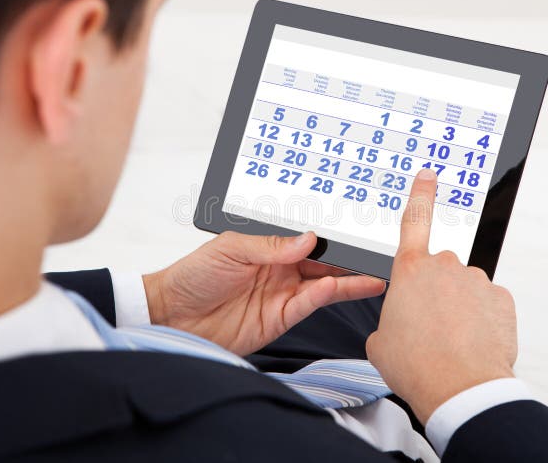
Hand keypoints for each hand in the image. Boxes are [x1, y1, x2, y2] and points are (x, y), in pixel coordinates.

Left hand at [143, 231, 385, 355]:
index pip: (307, 239)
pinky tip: (342, 286)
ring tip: (375, 274)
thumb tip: (309, 238)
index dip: (330, 235)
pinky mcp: (281, 318)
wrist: (171, 316)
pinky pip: (309, 303)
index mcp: (269, 248)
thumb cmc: (193, 276)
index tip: (355, 228)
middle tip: (375, 251)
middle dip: (349, 257)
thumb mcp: (231, 249)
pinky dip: (327, 295)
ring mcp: (283, 294)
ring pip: (325, 284)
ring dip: (349, 279)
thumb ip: (272, 245)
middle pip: (323, 261)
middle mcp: (281, 270)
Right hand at [366, 169, 517, 424]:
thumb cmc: (416, 365)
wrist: (459, 387)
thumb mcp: (380, 342)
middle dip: (435, 292)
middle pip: (439, 271)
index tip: (429, 175)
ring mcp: (476, 280)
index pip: (414, 219)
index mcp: (410, 271)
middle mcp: (445, 267)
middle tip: (429, 328)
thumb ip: (388, 322)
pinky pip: (487, 304)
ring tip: (451, 341)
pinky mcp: (501, 298)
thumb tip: (398, 326)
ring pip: (464, 289)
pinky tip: (472, 342)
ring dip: (459, 309)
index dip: (421, 194)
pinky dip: (481, 320)